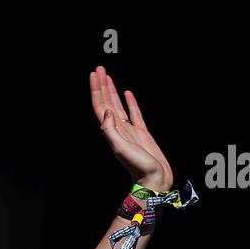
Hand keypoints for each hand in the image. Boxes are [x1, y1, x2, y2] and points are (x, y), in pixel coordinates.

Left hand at [89, 65, 173, 194]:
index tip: (94, 74)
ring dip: (112, 90)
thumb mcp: (120, 148)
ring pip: (117, 105)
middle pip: (106, 102)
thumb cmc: (138, 167)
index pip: (100, 105)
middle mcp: (118, 128)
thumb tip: (106, 111)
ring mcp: (129, 130)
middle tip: (99, 68)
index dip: (96, 90)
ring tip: (108, 76)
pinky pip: (134, 113)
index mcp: (111, 131)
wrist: (154, 180)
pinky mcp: (141, 132)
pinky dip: (129, 102)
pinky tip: (127, 93)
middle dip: (102, 85)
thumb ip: (111, 130)